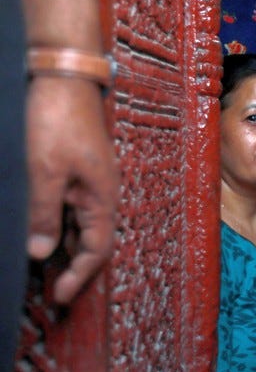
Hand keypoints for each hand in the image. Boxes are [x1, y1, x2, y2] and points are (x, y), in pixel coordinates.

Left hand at [26, 77, 118, 304]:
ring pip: (80, 224)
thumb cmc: (56, 120)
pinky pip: (70, 207)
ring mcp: (89, 180)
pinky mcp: (76, 169)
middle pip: (92, 240)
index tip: (60, 297)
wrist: (63, 74)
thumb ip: (43, 213)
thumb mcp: (44, 170)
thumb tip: (39, 252)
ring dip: (64, 247)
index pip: (97, 248)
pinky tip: (40, 229)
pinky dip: (57, 224)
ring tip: (43, 266)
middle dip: (74, 267)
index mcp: (101, 196)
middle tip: (52, 290)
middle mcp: (100, 192)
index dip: (79, 275)